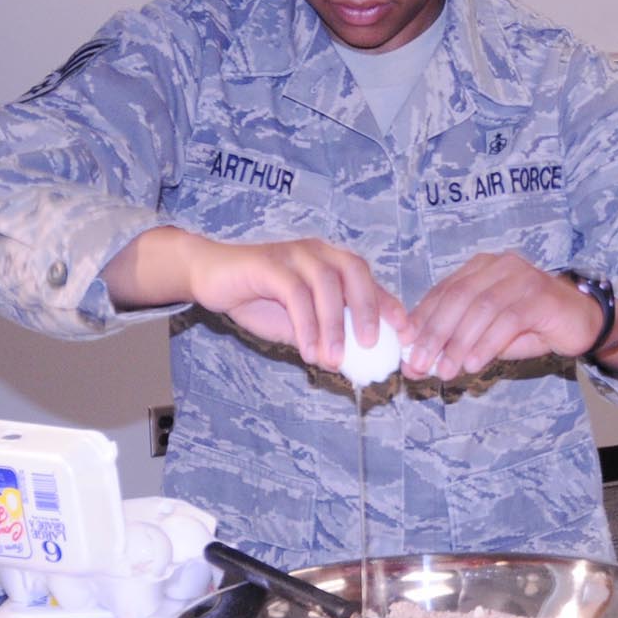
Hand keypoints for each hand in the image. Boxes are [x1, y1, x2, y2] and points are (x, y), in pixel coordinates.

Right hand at [172, 234, 401, 369]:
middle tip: (371, 345)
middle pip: (356, 274)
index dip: (391, 307)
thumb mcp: (300, 323)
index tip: (406, 335)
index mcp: (334, 263)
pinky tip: (307, 351)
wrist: (211, 279)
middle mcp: (319, 252)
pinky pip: (295, 293)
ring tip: (334, 359)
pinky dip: (306, 325)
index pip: (371, 282)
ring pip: (326, 285)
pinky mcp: (269, 263)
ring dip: (334, 326)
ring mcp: (295, 254)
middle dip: (370, 309)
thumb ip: (326, 336)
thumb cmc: (259, 299)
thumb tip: (353, 365)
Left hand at [400, 251, 617, 382]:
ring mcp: (522, 277)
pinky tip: (473, 364)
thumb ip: (459, 338)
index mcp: (481, 268)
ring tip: (446, 371)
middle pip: (457, 298)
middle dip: (434, 334)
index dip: (421, 321)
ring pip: (480, 308)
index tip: (406, 351)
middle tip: (419, 364)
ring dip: (458, 343)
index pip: (443, 292)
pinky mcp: (540, 295)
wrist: (582, 322)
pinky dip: (486, 344)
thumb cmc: (532, 326)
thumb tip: (421, 361)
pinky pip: (507, 319)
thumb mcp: (489, 331)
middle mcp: (500, 265)